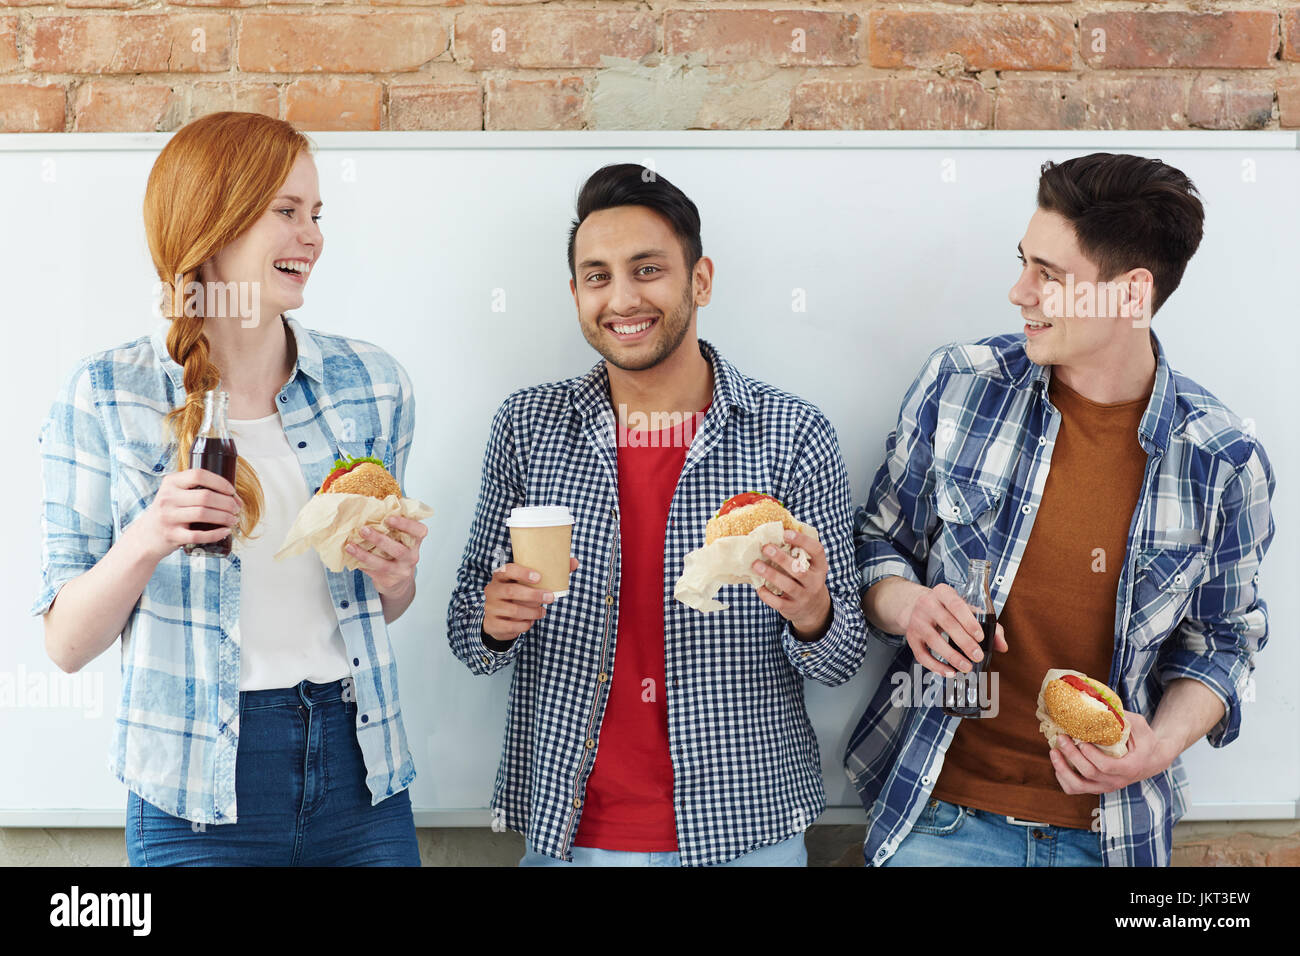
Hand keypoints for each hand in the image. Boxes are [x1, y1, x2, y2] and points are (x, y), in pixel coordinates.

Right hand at [131, 467, 240, 561]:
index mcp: (171, 482)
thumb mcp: (175, 493)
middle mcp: (168, 498)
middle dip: (227, 503)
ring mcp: (168, 517)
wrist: (146, 536)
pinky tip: (225, 531)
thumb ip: (195, 488)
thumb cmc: (169, 512)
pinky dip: (216, 534)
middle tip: (236, 508)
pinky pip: (198, 535)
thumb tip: (231, 494)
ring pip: (203, 514)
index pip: (199, 475)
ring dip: (224, 517)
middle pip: (205, 497)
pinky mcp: (172, 535)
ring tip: (233, 519)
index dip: (220, 482)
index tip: (232, 491)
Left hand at [344, 515, 427, 596]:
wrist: (399, 583)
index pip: (419, 531)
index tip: (390, 518)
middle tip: (363, 529)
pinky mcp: (388, 580)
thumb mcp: (401, 540)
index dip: (406, 524)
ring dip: (364, 554)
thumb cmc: (397, 554)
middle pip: (398, 549)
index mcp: (415, 542)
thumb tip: (372, 506)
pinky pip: (372, 571)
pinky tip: (350, 556)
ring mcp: (400, 570)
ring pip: (382, 563)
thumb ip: (393, 527)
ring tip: (350, 546)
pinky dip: (359, 563)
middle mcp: (411, 557)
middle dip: (379, 539)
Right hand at [482, 557, 579, 641]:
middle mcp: (492, 590)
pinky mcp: (492, 623)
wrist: (498, 617)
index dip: (522, 573)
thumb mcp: (528, 584)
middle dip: (534, 595)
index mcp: (501, 575)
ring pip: (514, 610)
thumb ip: (550, 572)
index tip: (539, 577)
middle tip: (551, 598)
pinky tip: (530, 621)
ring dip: (532, 612)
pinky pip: (511, 626)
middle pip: (512, 591)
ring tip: (542, 612)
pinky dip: (525, 625)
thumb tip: (575, 562)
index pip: (508, 569)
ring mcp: (491, 607)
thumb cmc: (518, 595)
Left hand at [751, 530, 831, 637]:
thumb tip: (774, 531)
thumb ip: (798, 553)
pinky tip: (758, 586)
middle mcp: (815, 582)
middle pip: (800, 570)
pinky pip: (779, 602)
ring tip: (756, 564)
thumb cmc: (806, 580)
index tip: (785, 533)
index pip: (816, 550)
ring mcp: (804, 596)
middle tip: (765, 548)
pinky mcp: (793, 608)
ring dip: (771, 574)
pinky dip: (767, 595)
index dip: (802, 540)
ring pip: (788, 585)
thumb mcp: (810, 566)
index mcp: (820, 567)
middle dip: (782, 558)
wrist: (814, 609)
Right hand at [900, 582, 1007, 676]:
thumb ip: (986, 623)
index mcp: (943, 593)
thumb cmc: (945, 608)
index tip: (980, 636)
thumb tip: (1002, 645)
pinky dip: (935, 666)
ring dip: (951, 656)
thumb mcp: (964, 608)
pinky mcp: (911, 637)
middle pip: (946, 624)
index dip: (968, 621)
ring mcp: (917, 621)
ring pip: (933, 640)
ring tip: (966, 667)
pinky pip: (921, 654)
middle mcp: (927, 604)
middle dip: (964, 642)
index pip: (956, 604)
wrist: (914, 605)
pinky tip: (949, 672)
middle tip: (978, 656)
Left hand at [1049, 712, 1172, 794]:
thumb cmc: (1144, 739)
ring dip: (1062, 769)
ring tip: (1053, 751)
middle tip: (1061, 737)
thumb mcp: (1138, 725)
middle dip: (1072, 755)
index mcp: (1130, 767)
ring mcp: (1106, 787)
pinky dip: (1063, 778)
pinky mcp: (1097, 788)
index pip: (1106, 767)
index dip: (1090, 755)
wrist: (1151, 759)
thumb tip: (1098, 702)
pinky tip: (1058, 763)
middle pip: (1089, 773)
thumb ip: (1121, 717)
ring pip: (1078, 786)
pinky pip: (1075, 789)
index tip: (1081, 740)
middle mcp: (1117, 781)